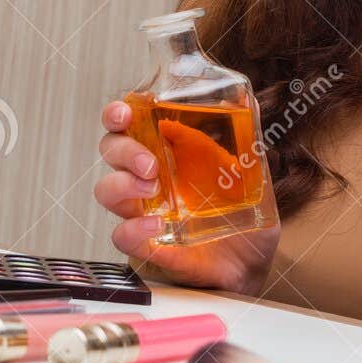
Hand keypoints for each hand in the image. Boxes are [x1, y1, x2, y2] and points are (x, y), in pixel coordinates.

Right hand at [94, 100, 279, 295]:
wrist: (254, 262)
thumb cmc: (245, 215)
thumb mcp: (251, 173)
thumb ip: (244, 139)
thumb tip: (240, 99)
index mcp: (168, 154)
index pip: (130, 126)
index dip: (118, 114)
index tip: (126, 112)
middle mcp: (150, 180)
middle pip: (111, 151)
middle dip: (124, 150)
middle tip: (151, 164)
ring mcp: (145, 212)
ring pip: (107, 191)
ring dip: (123, 185)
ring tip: (153, 190)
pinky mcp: (150, 246)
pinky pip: (122, 236)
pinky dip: (132, 229)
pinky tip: (156, 226)